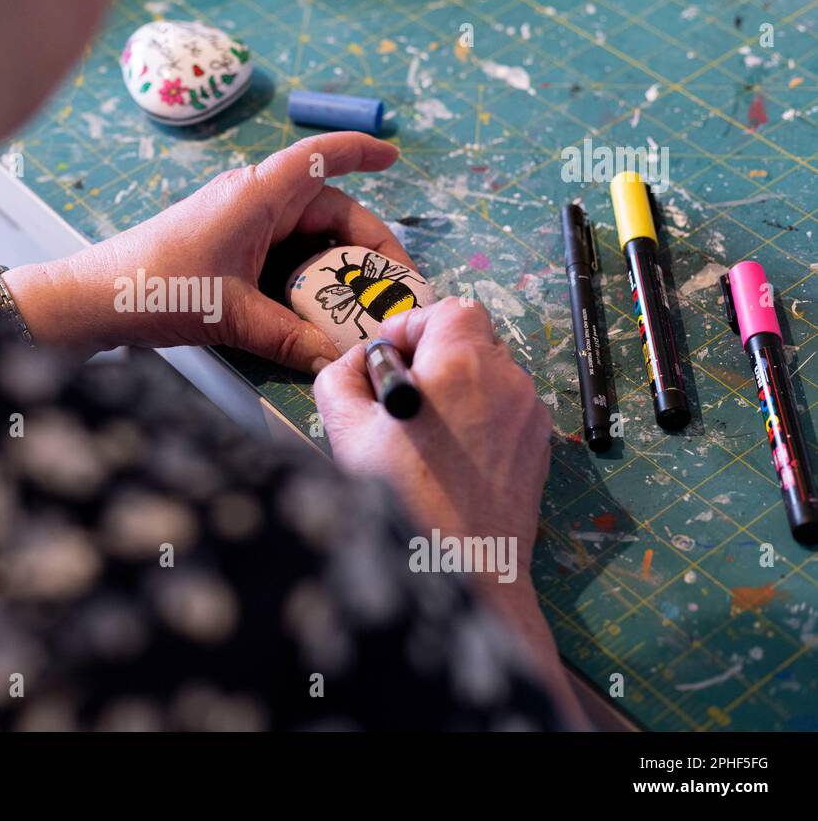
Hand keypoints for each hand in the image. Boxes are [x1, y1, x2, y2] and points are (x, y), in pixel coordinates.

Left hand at [3, 133, 405, 370]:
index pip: (320, 157)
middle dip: (365, 247)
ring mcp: (240, 225)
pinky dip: (307, 280)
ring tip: (366, 306)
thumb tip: (334, 359)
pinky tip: (320, 312)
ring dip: (337, 269)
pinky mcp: (229, 249)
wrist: (96, 299)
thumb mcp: (232, 315)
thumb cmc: (155, 287)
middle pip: (327, 210)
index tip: (394, 154)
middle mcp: (252, 202)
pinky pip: (283, 257)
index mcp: (256, 195)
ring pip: (307, 238)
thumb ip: (289, 338)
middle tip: (396, 286)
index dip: (360, 151)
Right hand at [314, 299, 585, 726]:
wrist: (459, 571)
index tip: (386, 358)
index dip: (413, 326)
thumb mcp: (346, 430)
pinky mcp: (540, 448)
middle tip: (400, 394)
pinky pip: (507, 411)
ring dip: (457, 388)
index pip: (449, 310)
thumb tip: (353, 364)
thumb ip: (341, 378)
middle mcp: (507, 380)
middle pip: (473, 339)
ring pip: (491, 376)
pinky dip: (479, 418)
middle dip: (434, 356)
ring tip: (423, 432)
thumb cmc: (401, 499)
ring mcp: (531, 416)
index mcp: (462, 363)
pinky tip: (451, 457)